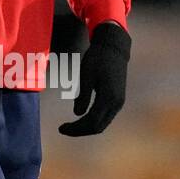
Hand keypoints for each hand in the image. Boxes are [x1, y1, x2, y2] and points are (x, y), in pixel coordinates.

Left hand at [59, 21, 130, 136]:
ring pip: (102, 124)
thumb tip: (78, 114)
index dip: (75, 129)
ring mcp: (119, 103)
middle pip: (97, 127)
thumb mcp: (86, 75)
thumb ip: (83, 96)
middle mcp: (116, 104)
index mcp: (109, 98)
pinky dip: (92, 121)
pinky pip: (105, 117)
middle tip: (63, 129)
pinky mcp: (117, 100)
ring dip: (86, 128)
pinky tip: (80, 119)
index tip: (61, 128)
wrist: (114, 48)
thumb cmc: (98, 58)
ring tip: (70, 126)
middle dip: (79, 131)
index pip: (91, 122)